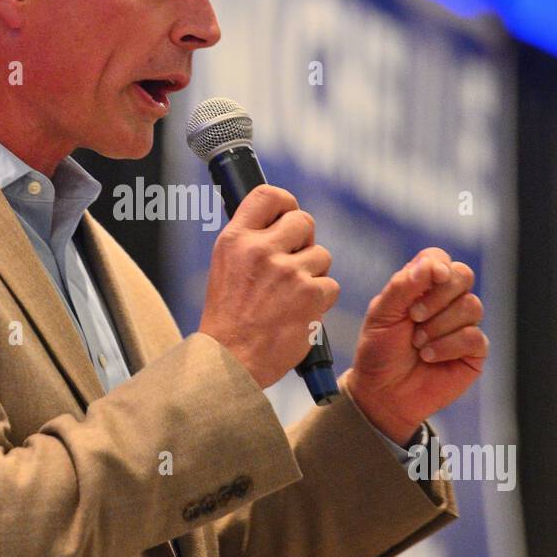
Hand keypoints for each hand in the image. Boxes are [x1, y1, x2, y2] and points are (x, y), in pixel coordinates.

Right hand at [198, 185, 339, 388]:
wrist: (230, 361)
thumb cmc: (229, 318)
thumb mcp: (225, 267)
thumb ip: (250, 240)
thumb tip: (279, 220)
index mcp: (235, 240)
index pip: (268, 195)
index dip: (285, 202)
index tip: (287, 215)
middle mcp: (261, 250)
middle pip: (303, 221)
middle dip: (304, 241)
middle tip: (293, 263)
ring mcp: (288, 272)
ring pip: (322, 255)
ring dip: (313, 274)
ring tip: (291, 297)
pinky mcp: (310, 295)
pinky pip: (331, 285)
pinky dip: (320, 300)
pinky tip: (299, 313)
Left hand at [344, 247, 486, 445]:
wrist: (382, 393)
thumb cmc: (379, 350)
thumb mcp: (382, 314)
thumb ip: (404, 285)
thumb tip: (434, 265)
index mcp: (422, 287)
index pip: (439, 259)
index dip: (437, 265)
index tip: (431, 276)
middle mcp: (446, 301)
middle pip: (463, 276)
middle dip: (437, 297)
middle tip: (413, 317)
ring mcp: (462, 324)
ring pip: (472, 306)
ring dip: (439, 325)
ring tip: (418, 344)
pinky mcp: (474, 351)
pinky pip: (474, 337)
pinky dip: (448, 346)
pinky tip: (429, 357)